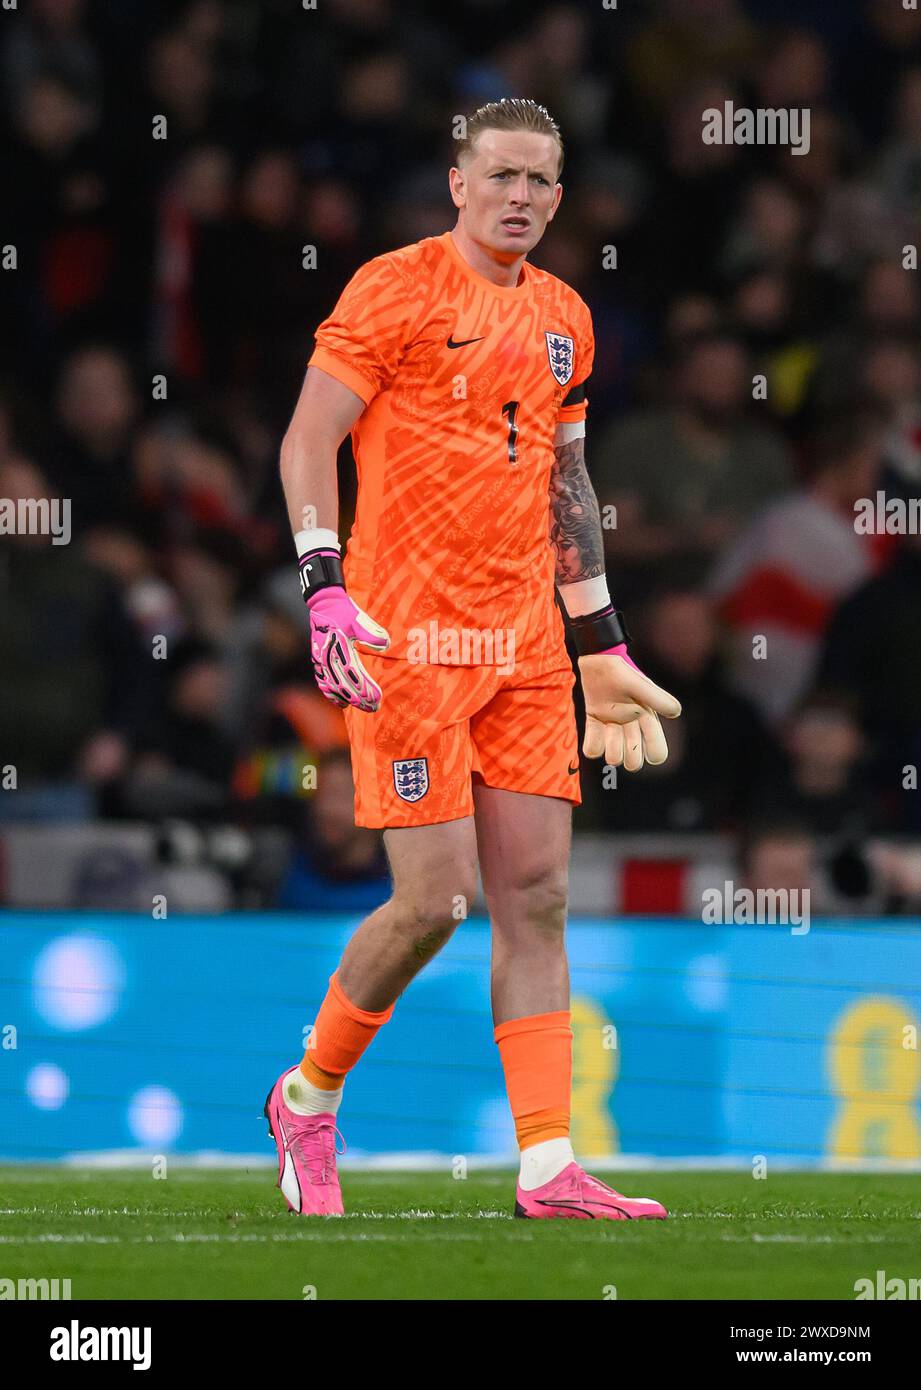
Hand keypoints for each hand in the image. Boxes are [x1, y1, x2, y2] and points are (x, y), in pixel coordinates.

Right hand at [307, 586, 389, 711]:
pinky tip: (341, 703)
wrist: (323, 605)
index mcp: (339, 648)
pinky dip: (331, 695)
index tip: (377, 697)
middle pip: (344, 685)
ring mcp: (321, 661)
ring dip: (349, 700)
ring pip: (333, 687)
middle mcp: (328, 657)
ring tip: (362, 707)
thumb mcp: (359, 619)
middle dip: (360, 699)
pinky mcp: (318, 661)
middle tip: (374, 707)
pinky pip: (323, 683)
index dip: (366, 689)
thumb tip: (385, 645)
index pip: (354, 674)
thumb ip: (372, 633)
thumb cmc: (343, 612)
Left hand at [579, 648, 681, 771]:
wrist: (598, 661)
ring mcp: (612, 726)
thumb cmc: (623, 672)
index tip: (647, 748)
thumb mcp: (641, 686)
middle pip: (634, 760)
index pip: (657, 751)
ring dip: (611, 749)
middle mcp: (631, 726)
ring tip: (609, 730)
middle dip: (630, 757)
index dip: (654, 754)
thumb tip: (676, 713)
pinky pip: (592, 748)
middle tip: (624, 738)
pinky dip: (592, 747)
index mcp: (647, 719)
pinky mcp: (594, 722)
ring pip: (613, 757)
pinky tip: (596, 731)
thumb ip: (658, 699)